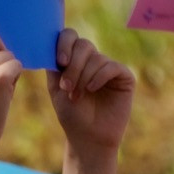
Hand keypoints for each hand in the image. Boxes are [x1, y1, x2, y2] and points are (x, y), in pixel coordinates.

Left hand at [50, 29, 134, 157]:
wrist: (88, 137)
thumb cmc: (71, 114)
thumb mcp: (56, 88)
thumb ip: (54, 66)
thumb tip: (49, 44)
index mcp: (75, 59)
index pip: (70, 36)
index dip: (64, 44)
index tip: (59, 62)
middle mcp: (93, 60)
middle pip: (83, 45)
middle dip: (73, 66)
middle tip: (67, 86)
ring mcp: (109, 67)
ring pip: (96, 58)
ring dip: (83, 77)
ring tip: (77, 96)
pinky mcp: (124, 77)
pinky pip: (111, 67)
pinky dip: (98, 77)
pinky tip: (92, 90)